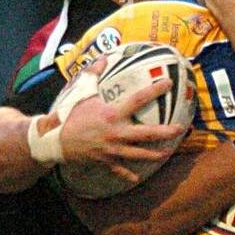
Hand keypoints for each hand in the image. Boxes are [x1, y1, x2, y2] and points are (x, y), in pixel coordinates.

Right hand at [46, 60, 185, 185]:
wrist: (55, 139)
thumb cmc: (69, 114)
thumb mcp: (81, 90)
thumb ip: (93, 72)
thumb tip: (103, 56)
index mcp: (112, 114)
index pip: (138, 99)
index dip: (154, 90)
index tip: (168, 83)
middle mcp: (116, 133)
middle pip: (146, 134)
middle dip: (165, 132)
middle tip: (180, 129)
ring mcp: (113, 149)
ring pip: (139, 154)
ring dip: (155, 155)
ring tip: (168, 153)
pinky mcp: (106, 161)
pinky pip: (120, 170)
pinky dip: (128, 174)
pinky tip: (138, 177)